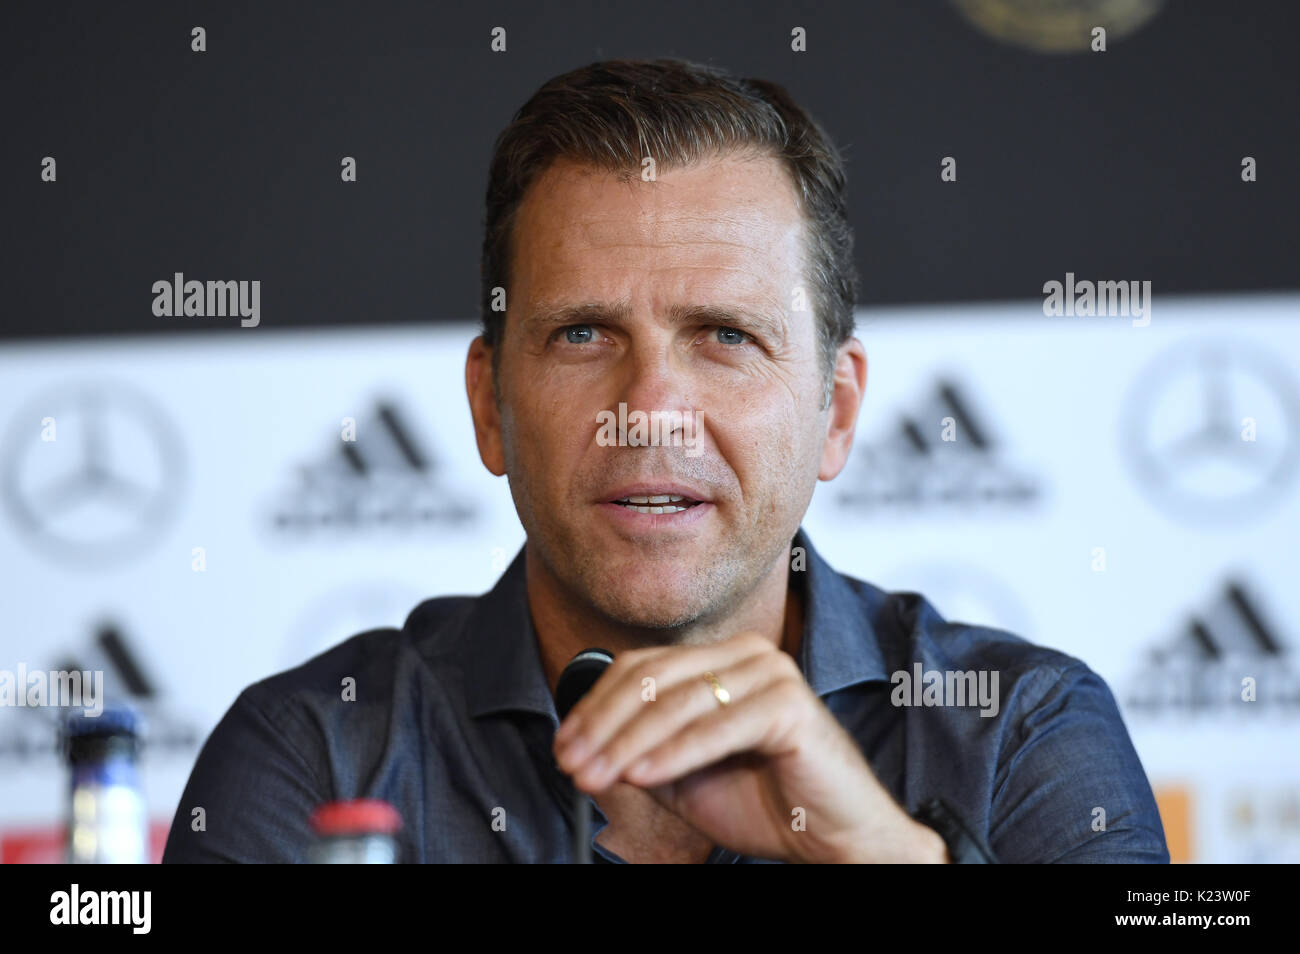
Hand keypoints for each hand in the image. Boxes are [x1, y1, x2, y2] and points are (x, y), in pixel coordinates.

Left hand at [552, 632, 947, 862]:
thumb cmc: (766, 803)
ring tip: (596, 774)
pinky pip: (718, 726)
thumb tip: (583, 747)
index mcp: (721, 661)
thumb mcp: (684, 776)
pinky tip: (639, 774)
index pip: (641, 668)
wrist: (834, 837)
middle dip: (603, 725)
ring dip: (628, 742)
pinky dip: (673, 752)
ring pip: (680, 701)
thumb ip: (640, 753)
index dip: (595, 705)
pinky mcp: (790, 704)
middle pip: (654, 679)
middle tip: (571, 763)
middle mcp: (746, 656)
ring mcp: (771, 674)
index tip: (563, 745)